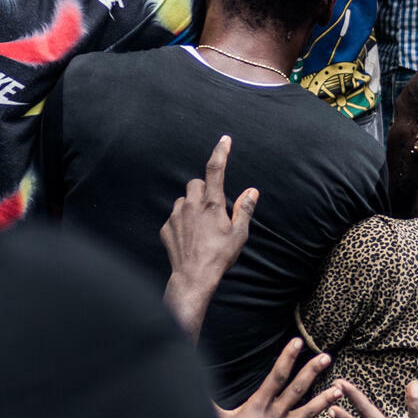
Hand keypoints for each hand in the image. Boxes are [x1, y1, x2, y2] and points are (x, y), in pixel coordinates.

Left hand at [161, 136, 257, 334]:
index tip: (225, 140)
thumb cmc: (220, 256)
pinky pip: (174, 217)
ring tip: (201, 226)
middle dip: (203, 190)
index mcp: (212, 204)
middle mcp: (192, 205)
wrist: (193, 277)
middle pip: (195, 184)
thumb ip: (244, 209)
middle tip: (213, 208)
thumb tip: (252, 190)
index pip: (216, 169)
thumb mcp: (240, 234)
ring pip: (183, 200)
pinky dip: (182, 221)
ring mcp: (176, 216)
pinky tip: (190, 238)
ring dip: (191, 206)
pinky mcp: (166, 228)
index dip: (220, 152)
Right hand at [217, 339, 336, 417]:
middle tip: (327, 357)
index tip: (298, 342)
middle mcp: (276, 415)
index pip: (276, 375)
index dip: (287, 357)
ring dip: (324, 400)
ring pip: (309, 412)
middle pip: (298, 389)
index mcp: (259, 404)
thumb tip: (191, 383)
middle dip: (313, 371)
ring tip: (338, 390)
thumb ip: (207, 402)